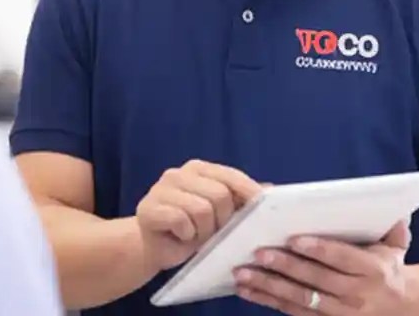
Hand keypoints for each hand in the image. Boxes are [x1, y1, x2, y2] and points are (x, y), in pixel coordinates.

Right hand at [135, 159, 262, 271]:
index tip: (261, 208)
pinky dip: (186, 235)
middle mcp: (179, 173)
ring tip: (196, 236)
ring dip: (204, 231)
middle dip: (223, 220)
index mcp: (199, 169)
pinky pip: (180, 221)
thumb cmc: (190, 231)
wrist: (152, 248)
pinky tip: (180, 237)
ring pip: (201, 209)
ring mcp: (161, 188)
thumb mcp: (219, 215)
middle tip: (214, 233)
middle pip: (220, 194)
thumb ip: (240, 200)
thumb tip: (270, 188)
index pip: (231, 176)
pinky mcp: (148, 208)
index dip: (249, 192)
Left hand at [234, 220, 412, 314]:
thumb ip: (392, 227)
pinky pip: (293, 312)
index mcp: (374, 271)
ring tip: (243, 273)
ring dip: (269, 286)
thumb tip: (390, 207)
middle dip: (285, 266)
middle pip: (316, 279)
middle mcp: (357, 295)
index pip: (343, 258)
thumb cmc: (390, 269)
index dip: (318, 249)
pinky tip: (248, 290)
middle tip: (259, 253)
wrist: (401, 308)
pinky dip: (268, 301)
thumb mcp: (397, 247)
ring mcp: (340, 313)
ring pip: (300, 299)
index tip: (293, 239)